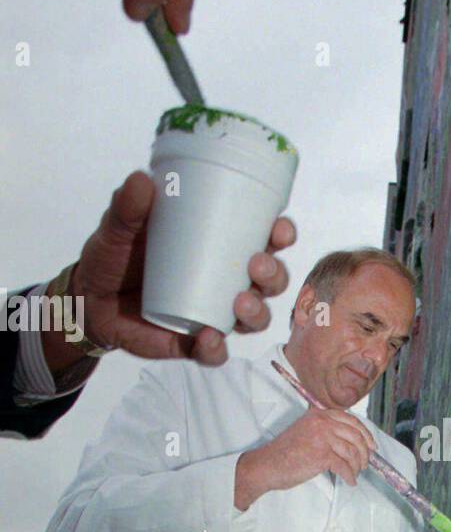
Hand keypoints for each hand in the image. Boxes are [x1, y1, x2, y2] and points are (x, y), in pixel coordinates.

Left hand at [44, 170, 293, 372]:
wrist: (87, 299)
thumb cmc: (113, 255)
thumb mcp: (118, 227)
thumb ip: (128, 207)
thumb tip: (142, 180)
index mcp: (219, 245)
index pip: (263, 238)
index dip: (281, 235)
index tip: (279, 228)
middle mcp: (225, 280)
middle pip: (269, 280)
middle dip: (274, 274)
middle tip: (257, 264)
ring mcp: (213, 314)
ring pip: (253, 318)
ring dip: (256, 312)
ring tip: (240, 303)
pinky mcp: (194, 342)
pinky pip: (214, 352)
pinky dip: (215, 349)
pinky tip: (207, 338)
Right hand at [234, 407, 376, 509]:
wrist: (266, 465)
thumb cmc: (285, 452)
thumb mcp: (306, 431)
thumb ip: (326, 430)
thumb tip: (352, 442)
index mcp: (319, 414)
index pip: (351, 420)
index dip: (365, 434)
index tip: (372, 445)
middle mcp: (322, 422)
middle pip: (356, 436)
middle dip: (365, 452)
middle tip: (365, 463)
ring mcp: (322, 437)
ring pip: (352, 452)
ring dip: (357, 466)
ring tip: (355, 473)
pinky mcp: (322, 455)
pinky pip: (344, 466)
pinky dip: (349, 476)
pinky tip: (349, 481)